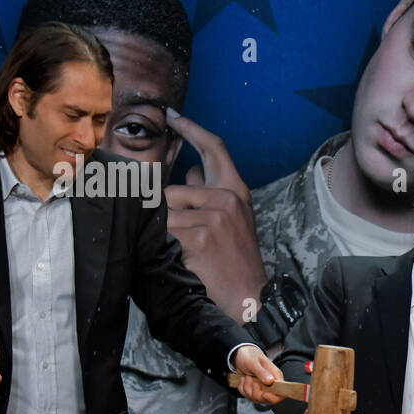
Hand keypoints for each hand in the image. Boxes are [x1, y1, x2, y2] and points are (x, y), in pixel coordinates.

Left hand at [164, 110, 267, 322]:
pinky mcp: (199, 236)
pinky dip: (165, 249)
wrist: (249, 297)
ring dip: (167, 235)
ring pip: (165, 213)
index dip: (191, 128)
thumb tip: (192, 170)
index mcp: (236, 192)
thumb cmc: (235, 261)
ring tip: (188, 255)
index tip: (171, 115)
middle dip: (167, 214)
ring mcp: (214, 216)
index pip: (214, 148)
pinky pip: (164, 234)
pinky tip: (184, 262)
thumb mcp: (231, 222)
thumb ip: (211, 194)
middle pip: (173, 190)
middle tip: (181, 238)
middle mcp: (228, 198)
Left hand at [232, 345, 283, 405]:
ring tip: (246, 377)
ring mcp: (262, 389)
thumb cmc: (250, 356)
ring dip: (247, 388)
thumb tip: (270, 381)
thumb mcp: (254, 362)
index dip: (272, 397)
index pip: (280, 394)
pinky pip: (247, 396)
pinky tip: (244, 379)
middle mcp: (271, 385)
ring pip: (255, 398)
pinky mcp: (254, 390)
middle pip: (266, 399)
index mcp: (276, 377)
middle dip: (255, 392)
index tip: (263, 394)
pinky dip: (242, 388)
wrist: (241, 355)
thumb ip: (262, 372)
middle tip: (250, 379)